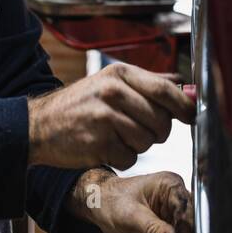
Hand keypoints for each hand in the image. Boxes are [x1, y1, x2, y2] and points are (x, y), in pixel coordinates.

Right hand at [28, 63, 194, 169]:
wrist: (40, 124)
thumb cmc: (82, 104)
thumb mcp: (113, 82)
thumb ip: (151, 84)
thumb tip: (188, 89)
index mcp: (120, 73)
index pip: (165, 90)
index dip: (184, 106)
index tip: (191, 116)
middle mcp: (112, 92)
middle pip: (160, 119)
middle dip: (158, 130)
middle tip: (141, 128)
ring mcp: (103, 118)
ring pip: (147, 141)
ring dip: (139, 145)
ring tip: (119, 135)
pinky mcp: (96, 144)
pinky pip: (129, 158)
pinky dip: (123, 157)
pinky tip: (107, 146)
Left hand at [69, 168, 193, 232]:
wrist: (100, 205)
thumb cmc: (112, 201)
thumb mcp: (131, 216)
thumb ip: (153, 228)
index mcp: (169, 184)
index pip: (186, 208)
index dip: (186, 227)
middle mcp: (175, 196)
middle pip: (189, 220)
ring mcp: (173, 211)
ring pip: (186, 230)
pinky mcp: (168, 224)